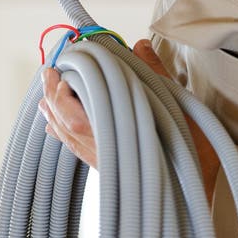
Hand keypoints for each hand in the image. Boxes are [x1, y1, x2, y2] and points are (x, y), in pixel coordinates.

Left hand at [38, 39, 220, 201]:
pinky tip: (54, 127)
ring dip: (55, 114)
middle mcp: (106, 152)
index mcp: (120, 138)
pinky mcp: (105, 169)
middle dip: (55, 98)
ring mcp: (103, 162)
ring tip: (45, 95)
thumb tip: (139, 46)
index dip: (66, 93)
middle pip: (68, 125)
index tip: (63, 69)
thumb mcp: (180, 106)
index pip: (79, 116)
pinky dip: (62, 134)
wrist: (192, 192)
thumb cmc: (191, 154)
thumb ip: (155, 73)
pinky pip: (75, 150)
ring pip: (69, 138)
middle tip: (49, 73)